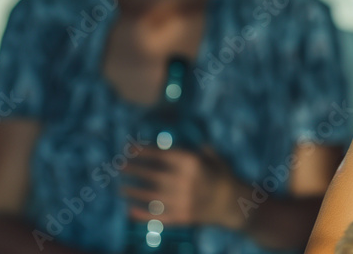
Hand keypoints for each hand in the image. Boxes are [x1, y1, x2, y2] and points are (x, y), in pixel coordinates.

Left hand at [120, 145, 248, 229]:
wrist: (232, 204)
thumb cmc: (223, 176)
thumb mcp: (213, 156)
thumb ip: (196, 148)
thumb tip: (181, 136)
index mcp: (191, 163)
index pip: (161, 155)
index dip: (143, 151)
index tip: (129, 148)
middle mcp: (184, 181)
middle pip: (152, 174)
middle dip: (133, 169)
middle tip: (119, 166)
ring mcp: (182, 201)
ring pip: (150, 196)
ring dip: (133, 191)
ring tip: (120, 187)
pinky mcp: (181, 217)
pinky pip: (157, 216)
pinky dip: (142, 214)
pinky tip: (129, 210)